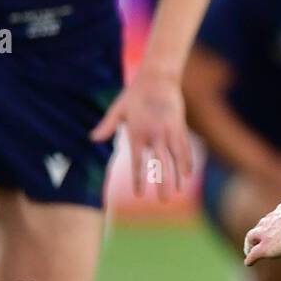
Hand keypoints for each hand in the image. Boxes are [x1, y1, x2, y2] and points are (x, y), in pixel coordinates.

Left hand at [91, 68, 191, 197]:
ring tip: (178, 191)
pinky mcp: (180, 127)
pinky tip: (188, 173)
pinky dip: (187, 161)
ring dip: (176, 176)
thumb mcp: (118, 109)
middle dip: (162, 184)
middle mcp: (155, 135)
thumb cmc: (135, 94)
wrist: (158, 78)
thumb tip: (92, 139)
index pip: (138, 162)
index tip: (138, 194)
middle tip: (163, 201)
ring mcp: (170, 132)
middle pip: (160, 165)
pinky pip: (184, 148)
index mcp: (138, 134)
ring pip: (175, 159)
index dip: (138, 179)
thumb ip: (107, 126)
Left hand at [243, 200, 280, 265]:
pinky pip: (252, 254)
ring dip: (249, 245)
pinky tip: (249, 263)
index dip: (273, 223)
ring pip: (251, 238)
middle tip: (257, 239)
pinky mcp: (264, 248)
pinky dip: (250, 258)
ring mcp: (266, 234)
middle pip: (261, 225)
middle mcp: (272, 219)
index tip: (274, 227)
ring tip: (249, 251)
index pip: (274, 216)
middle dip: (259, 232)